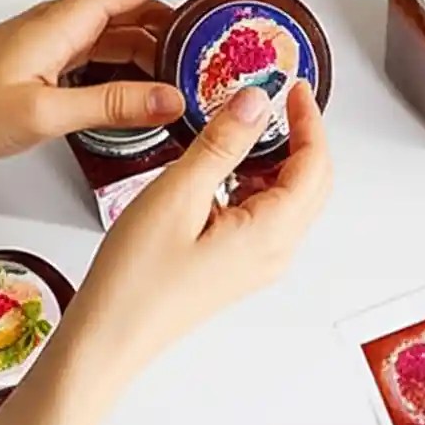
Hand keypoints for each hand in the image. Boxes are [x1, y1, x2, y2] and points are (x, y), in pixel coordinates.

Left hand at [0, 0, 243, 158]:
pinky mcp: (55, 60)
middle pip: (145, 0)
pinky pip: (112, 51)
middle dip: (193, 8)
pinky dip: (143, 63)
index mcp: (67, 20)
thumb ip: (111, 106)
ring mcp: (62, 40)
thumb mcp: (42, 112)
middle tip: (231, 29)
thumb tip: (170, 99)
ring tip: (204, 65)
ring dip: (169, 42)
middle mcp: (68, 22)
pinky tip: (157, 88)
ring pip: (131, 29)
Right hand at [60, 81, 331, 370]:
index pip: (314, 165)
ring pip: (287, 197)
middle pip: (311, 182)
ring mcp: (257, 261)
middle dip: (300, 136)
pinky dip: (253, 181)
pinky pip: (262, 214)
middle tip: (278, 99)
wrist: (109, 336)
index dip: (309, 120)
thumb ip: (223, 143)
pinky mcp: (236, 265)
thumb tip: (255, 104)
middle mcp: (274, 251)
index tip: (293, 87)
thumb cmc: (136, 280)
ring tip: (242, 126)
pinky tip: (221, 166)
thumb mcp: (179, 193)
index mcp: (271, 233)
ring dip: (275, 158)